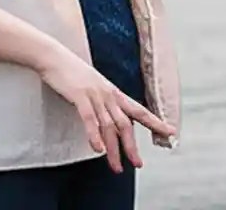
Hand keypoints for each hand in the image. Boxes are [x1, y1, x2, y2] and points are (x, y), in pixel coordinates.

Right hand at [35, 45, 174, 173]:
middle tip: (138, 164)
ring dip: (114, 150)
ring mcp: (95, 95)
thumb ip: (104, 103)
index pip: (139, 110)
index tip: (170, 131)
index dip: (155, 121)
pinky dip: (95, 135)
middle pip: (126, 124)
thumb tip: (111, 119)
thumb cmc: (72, 72)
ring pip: (109, 126)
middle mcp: (108, 95)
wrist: (55, 57)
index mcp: (114, 93)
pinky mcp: (79, 96)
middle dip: (132, 146)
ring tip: (116, 167)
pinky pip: (89, 119)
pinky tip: (98, 149)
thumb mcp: (94, 87)